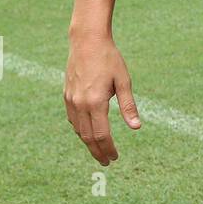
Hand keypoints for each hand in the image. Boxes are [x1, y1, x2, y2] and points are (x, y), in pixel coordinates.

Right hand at [64, 34, 140, 164]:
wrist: (86, 41)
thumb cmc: (109, 59)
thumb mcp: (123, 81)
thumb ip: (128, 105)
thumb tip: (136, 127)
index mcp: (95, 102)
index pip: (101, 134)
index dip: (108, 148)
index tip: (115, 157)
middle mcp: (80, 104)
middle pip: (87, 137)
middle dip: (97, 151)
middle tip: (107, 161)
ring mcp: (71, 100)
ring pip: (78, 130)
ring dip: (88, 143)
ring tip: (99, 150)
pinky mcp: (66, 95)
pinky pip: (72, 119)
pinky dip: (80, 130)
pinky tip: (88, 133)